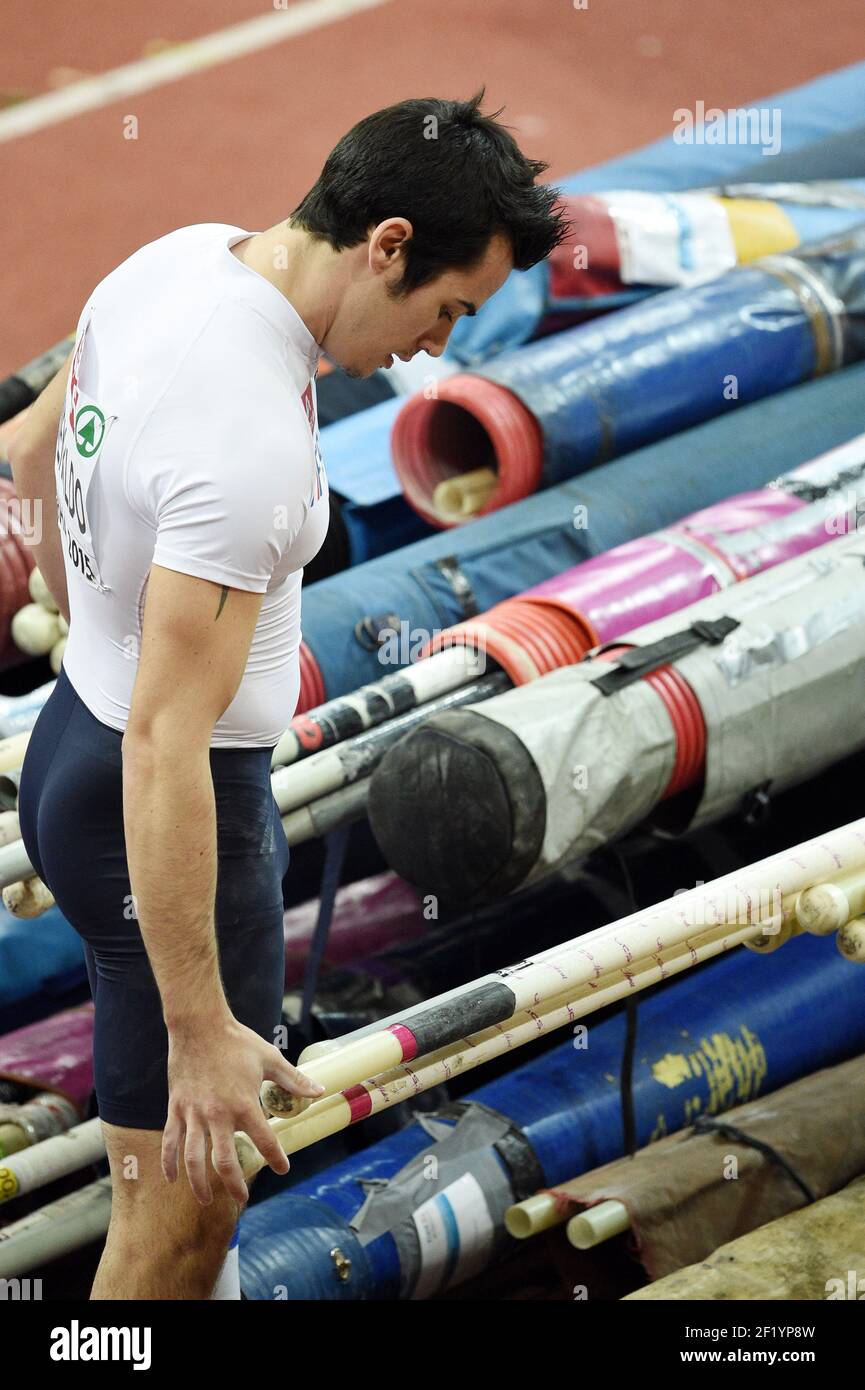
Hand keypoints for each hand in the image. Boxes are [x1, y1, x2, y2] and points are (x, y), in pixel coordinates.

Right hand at [161, 1013, 324, 1204]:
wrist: (199, 1026)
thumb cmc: (237, 1041)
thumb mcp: (270, 1059)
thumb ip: (294, 1080)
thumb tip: (320, 1091)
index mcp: (244, 1104)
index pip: (264, 1141)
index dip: (276, 1158)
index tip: (283, 1169)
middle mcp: (218, 1115)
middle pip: (224, 1161)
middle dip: (233, 1184)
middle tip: (242, 1198)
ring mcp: (194, 1113)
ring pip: (194, 1157)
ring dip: (199, 1183)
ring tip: (205, 1200)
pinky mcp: (176, 1108)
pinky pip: (170, 1140)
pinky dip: (169, 1162)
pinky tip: (172, 1178)